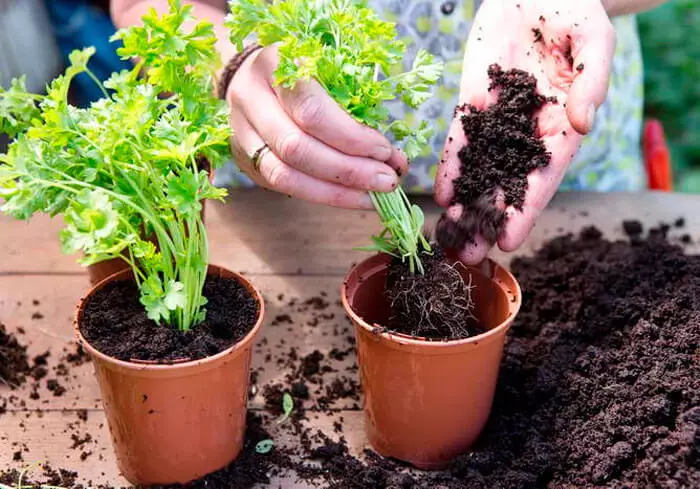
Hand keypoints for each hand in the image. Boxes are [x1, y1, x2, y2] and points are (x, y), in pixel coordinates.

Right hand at [226, 45, 407, 208]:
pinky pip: (282, 186)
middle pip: (295, 147)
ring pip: (284, 174)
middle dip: (348, 171)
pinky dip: (321, 195)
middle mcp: (251, 98)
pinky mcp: (244, 158)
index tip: (384, 151)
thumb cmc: (305, 70)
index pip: (312, 111)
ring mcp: (242, 131)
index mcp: (276, 63)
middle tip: (386, 181)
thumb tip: (390, 156)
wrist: (253, 74)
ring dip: (335, 193)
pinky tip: (351, 197)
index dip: (351, 137)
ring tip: (373, 197)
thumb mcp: (329, 69)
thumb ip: (355, 104)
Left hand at [435, 0, 615, 262]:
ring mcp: (499, 121)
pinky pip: (461, 141)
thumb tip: (582, 122)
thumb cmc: (575, 11)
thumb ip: (591, 81)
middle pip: (507, 184)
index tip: (509, 240)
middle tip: (469, 256)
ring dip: (465, 204)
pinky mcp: (474, 105)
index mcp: (563, 126)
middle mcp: (529, 133)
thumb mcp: (593, 40)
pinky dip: (452, 167)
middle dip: (488, 220)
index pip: (543, 177)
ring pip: (480, 170)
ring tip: (448, 238)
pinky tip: (441, 194)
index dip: (526, 209)